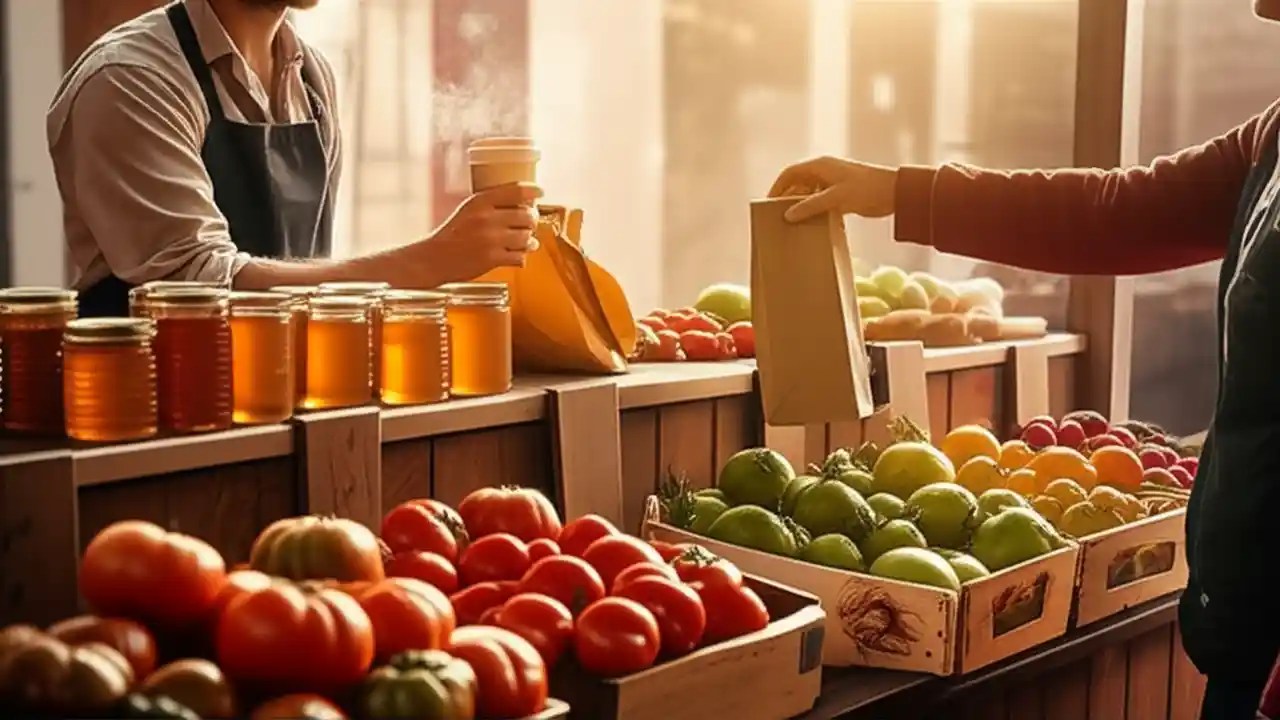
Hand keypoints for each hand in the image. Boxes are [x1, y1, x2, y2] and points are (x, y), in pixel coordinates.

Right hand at [408, 183, 543, 283]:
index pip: (516, 190)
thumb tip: (522, 204)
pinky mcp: (492, 259)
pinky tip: (517, 256)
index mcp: (480, 202)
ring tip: (527, 242)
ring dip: (530, 241)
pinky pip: (520, 257)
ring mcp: (491, 239)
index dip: (533, 190)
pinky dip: (521, 257)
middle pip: (527, 215)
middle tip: (530, 224)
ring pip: (527, 237)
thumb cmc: (452, 234)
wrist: (434, 258)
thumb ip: (491, 204)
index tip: (540, 192)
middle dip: (533, 220)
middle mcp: (487, 218)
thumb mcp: (468, 210)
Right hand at [767, 156, 897, 222]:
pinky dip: (814, 212)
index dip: (777, 187)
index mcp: (820, 166)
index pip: (790, 173)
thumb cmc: (867, 189)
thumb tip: (788, 215)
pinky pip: (821, 203)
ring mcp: (833, 184)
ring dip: (801, 207)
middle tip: (777, 217)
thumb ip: (811, 206)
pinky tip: (811, 225)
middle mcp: (824, 172)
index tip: (768, 203)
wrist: (895, 193)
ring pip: (809, 195)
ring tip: (792, 224)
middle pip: (798, 184)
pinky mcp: (842, 196)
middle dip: (787, 199)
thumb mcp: (836, 198)